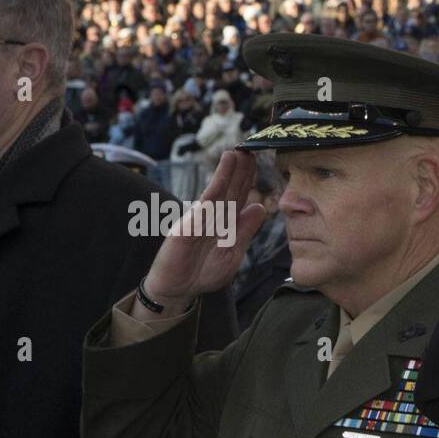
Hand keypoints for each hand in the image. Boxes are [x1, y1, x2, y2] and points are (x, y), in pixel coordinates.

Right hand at [136, 150, 265, 315]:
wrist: (178, 290)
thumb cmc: (204, 273)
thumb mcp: (233, 253)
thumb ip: (245, 231)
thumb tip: (260, 208)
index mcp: (225, 223)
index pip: (239, 197)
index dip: (247, 179)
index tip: (257, 160)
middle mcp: (213, 217)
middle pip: (230, 190)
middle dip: (240, 170)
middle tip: (250, 147)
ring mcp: (199, 220)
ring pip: (216, 193)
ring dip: (227, 173)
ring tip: (236, 153)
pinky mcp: (188, 227)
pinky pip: (204, 207)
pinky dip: (214, 190)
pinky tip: (222, 176)